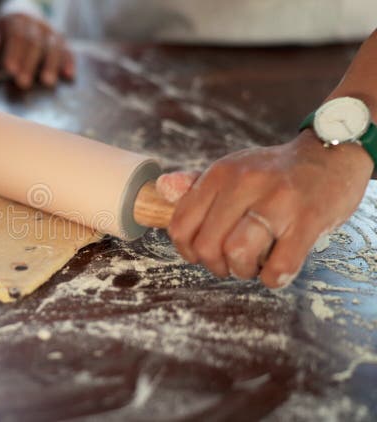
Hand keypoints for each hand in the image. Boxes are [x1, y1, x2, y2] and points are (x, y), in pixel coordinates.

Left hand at [0, 13, 73, 88]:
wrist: (24, 11)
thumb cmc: (6, 27)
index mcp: (18, 20)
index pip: (17, 36)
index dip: (14, 53)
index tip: (10, 70)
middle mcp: (37, 24)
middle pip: (35, 44)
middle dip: (29, 64)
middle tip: (23, 83)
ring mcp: (51, 31)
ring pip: (53, 46)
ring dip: (51, 65)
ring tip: (47, 82)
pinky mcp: (61, 40)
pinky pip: (67, 49)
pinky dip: (69, 61)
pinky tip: (69, 75)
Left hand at [160, 131, 372, 287]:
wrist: (331, 153)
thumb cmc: (275, 172)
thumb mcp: (233, 169)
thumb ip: (196, 185)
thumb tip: (161, 188)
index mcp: (220, 174)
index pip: (181, 223)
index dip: (186, 250)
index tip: (201, 255)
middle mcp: (245, 184)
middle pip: (207, 244)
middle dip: (215, 265)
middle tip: (231, 263)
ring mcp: (278, 201)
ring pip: (237, 254)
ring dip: (242, 272)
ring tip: (253, 265)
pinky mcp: (309, 220)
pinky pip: (279, 266)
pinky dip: (272, 278)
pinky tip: (276, 270)